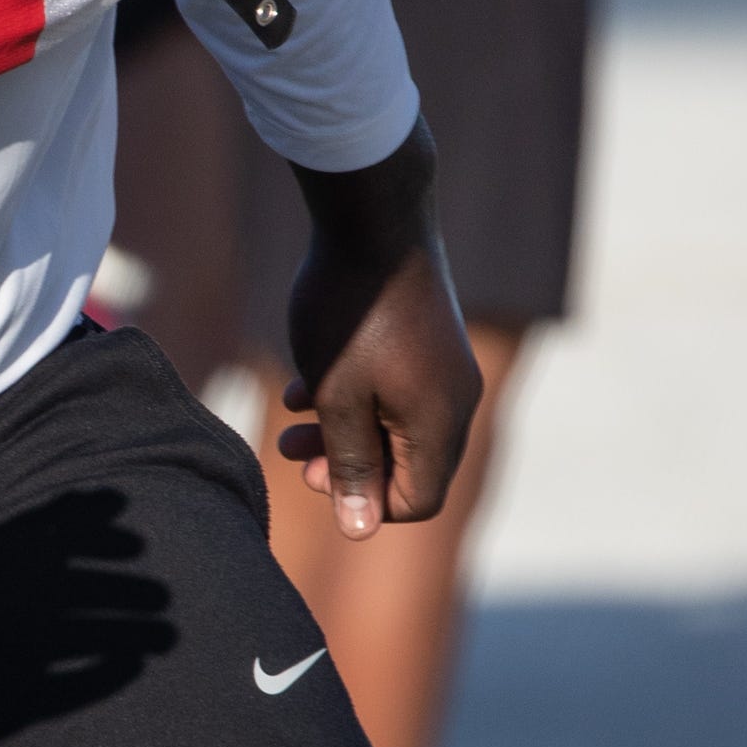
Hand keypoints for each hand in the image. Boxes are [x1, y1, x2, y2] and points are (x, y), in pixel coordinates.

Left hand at [282, 125, 479, 536]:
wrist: (372, 218)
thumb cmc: (351, 313)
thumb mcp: (338, 398)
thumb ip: (351, 464)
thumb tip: (359, 529)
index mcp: (441, 424)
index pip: (416, 501)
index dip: (364, 503)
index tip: (315, 476)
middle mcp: (456, 401)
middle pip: (408, 467)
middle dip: (347, 467)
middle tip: (294, 452)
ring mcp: (446, 370)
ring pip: (396, 427)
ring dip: (342, 432)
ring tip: (290, 422)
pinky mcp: (429, 343)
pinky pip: (396, 392)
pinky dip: (353, 397)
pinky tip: (305, 382)